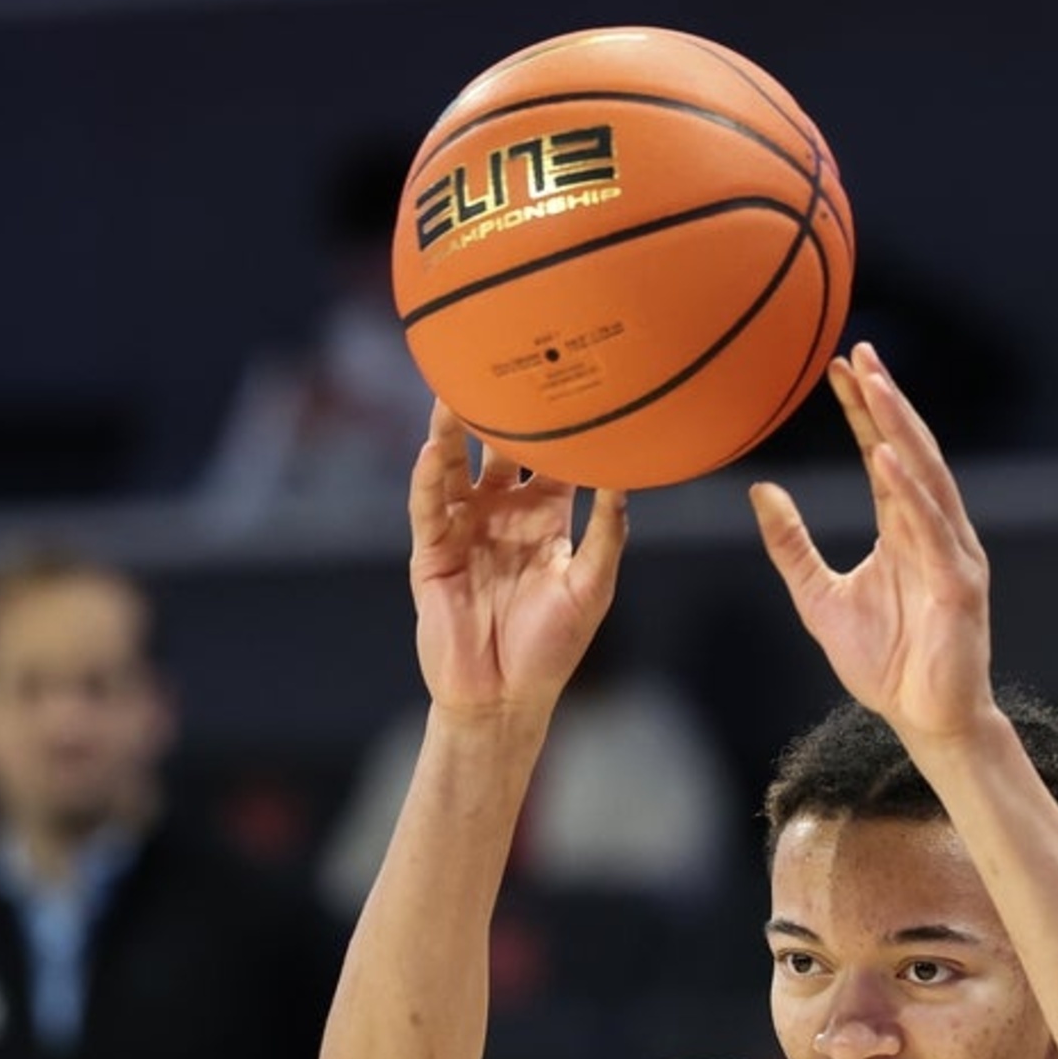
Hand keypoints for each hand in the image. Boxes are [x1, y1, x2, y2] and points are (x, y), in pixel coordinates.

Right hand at [407, 401, 628, 721]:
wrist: (504, 697)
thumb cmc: (552, 647)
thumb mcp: (592, 585)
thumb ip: (608, 532)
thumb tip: (628, 476)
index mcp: (545, 517)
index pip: (551, 457)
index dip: (558, 421)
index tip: (569, 377)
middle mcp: (502, 514)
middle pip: (498, 450)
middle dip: (499, 411)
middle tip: (504, 361)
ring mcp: (465, 529)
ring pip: (455, 467)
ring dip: (452, 431)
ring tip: (454, 390)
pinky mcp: (433, 552)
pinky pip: (429, 506)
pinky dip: (429, 477)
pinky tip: (432, 448)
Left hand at [750, 343, 994, 743]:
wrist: (924, 720)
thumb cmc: (883, 663)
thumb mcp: (818, 597)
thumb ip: (791, 546)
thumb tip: (760, 490)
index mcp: (904, 530)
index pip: (882, 455)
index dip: (863, 410)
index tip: (840, 365)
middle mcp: (934, 530)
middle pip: (909, 452)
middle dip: (886, 401)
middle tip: (860, 352)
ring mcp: (951, 553)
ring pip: (926, 478)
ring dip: (900, 430)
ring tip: (875, 385)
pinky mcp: (959, 584)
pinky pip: (932, 529)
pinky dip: (910, 491)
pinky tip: (886, 458)